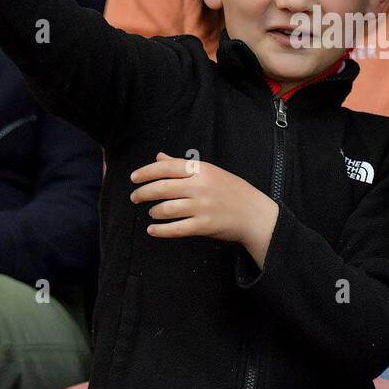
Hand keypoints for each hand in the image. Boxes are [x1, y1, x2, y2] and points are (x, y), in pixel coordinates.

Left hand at [130, 152, 279, 265]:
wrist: (254, 214)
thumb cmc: (232, 191)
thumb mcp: (210, 172)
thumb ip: (183, 165)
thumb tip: (159, 157)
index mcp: (202, 170)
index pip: (167, 167)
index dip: (146, 172)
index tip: (134, 178)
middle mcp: (200, 186)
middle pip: (162, 188)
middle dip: (143, 193)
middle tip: (135, 197)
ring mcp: (202, 207)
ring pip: (166, 209)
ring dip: (153, 211)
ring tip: (151, 212)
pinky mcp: (204, 226)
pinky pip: (175, 229)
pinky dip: (160, 230)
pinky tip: (152, 230)